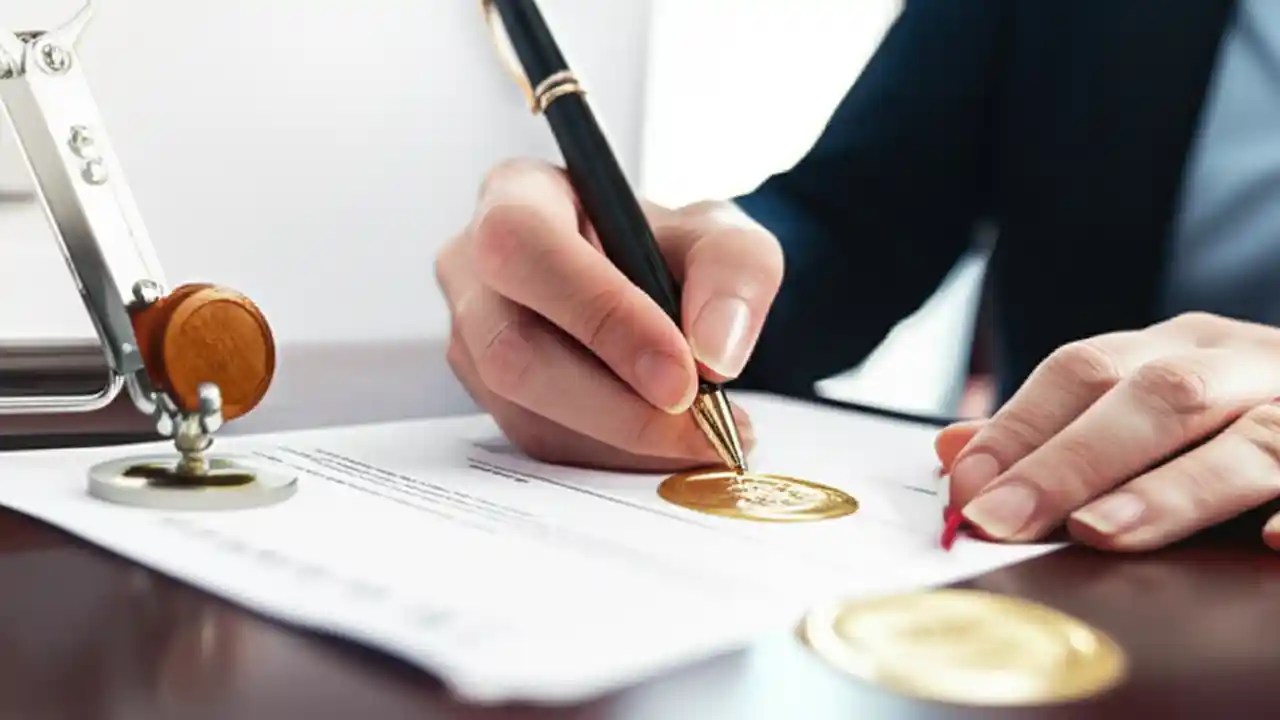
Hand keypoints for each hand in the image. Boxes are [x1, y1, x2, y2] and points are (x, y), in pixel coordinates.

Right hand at [435, 159, 782, 469]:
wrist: (656, 287)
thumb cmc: (673, 249)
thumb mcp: (724, 236)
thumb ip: (735, 273)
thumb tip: (714, 352)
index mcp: (516, 195)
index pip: (527, 248)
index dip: (600, 315)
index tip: (682, 374)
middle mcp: (472, 266)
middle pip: (512, 349)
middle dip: (616, 404)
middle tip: (703, 425)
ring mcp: (469, 337)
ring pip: (525, 410)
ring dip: (623, 440)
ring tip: (705, 436)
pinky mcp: (488, 396)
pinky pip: (539, 442)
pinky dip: (613, 455)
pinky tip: (669, 443)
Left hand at [934, 312, 1279, 550]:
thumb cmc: (1232, 409)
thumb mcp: (1144, 402)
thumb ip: (1054, 431)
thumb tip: (952, 451)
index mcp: (1178, 347)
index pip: (1083, 370)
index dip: (1020, 426)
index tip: (965, 485)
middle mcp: (1242, 364)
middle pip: (1155, 398)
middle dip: (1072, 461)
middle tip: (1006, 518)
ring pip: (1247, 438)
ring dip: (1173, 489)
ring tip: (1103, 531)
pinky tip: (1271, 542)